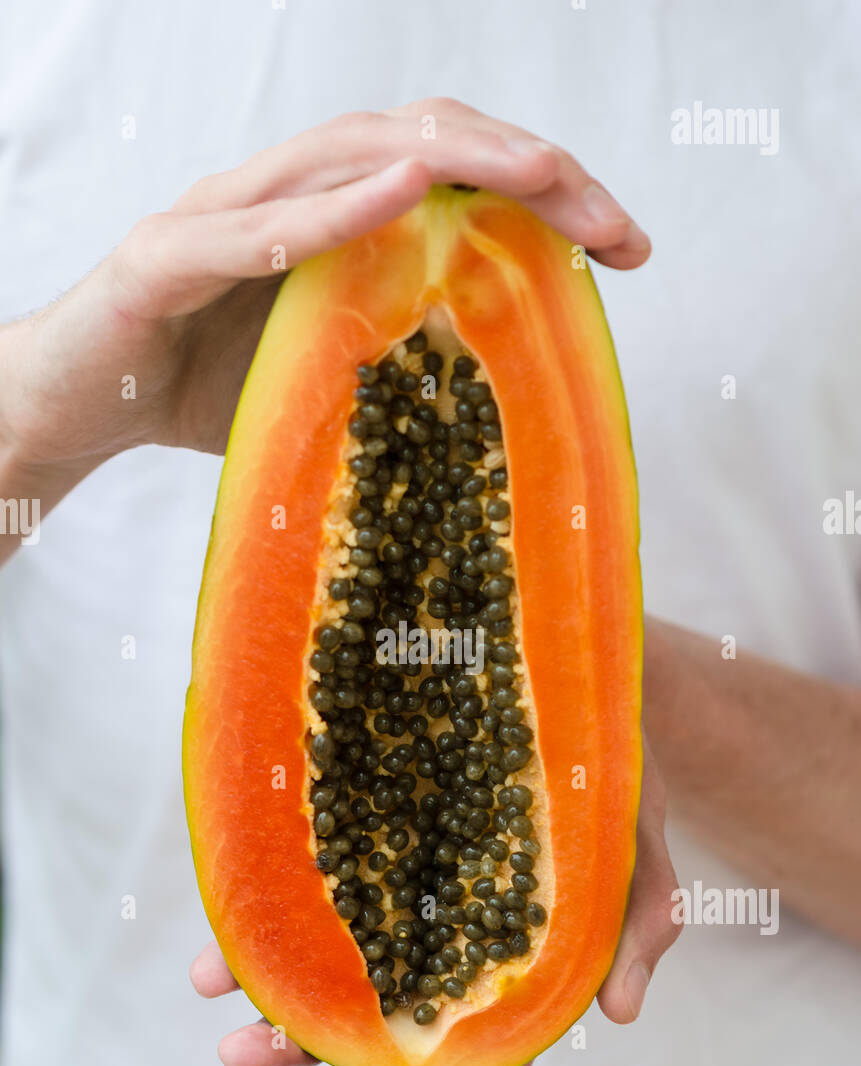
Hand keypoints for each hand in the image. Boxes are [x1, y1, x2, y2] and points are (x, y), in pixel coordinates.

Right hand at [0, 97, 648, 541]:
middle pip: (423, 141)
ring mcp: (222, 215)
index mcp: (328, 219)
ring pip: (347, 152)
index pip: (452, 176)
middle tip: (617, 224)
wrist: (69, 407)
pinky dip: (329, 209)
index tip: (627, 246)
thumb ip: (389, 362)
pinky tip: (400, 192)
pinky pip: (255, 228)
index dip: (544, 192)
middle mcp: (282, 193)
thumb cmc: (192, 388)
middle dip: (533, 169)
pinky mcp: (166, 258)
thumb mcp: (319, 378)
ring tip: (541, 172)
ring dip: (453, 159)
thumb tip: (488, 399)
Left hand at [190, 737, 678, 1065]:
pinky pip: (294, 931)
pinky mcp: (348, 878)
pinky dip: (249, 958)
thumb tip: (622, 1013)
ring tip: (234, 1050)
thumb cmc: (602, 792)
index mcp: (512, 996)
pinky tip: (211, 970)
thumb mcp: (635, 854)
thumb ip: (638, 929)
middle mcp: (439, 976)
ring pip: (328, 1011)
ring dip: (278, 1041)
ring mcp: (388, 930)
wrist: (547, 704)